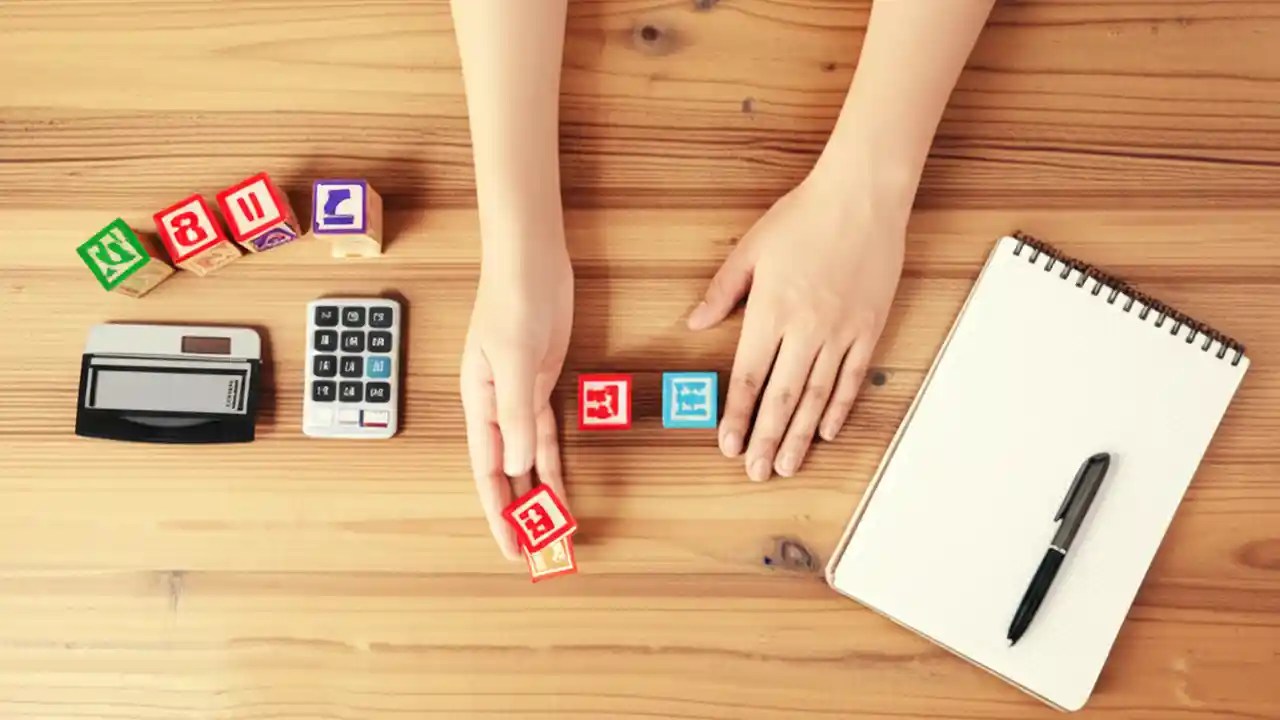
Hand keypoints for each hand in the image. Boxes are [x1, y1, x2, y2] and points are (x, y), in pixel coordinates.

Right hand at [460, 241, 573, 559]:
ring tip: (552, 529)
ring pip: (526, 457)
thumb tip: (518, 466)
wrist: (530, 260)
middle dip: (518, 513)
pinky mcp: (540, 383)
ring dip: (538, 492)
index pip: (487, 472)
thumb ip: (516, 414)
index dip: (499, 513)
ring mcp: (518, 396)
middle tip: (535, 553)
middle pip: (504, 472)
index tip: (512, 548)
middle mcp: (494, 407)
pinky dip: (551, 461)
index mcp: (478, 404)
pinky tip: (558, 484)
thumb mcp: (513, 359)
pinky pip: (545, 433)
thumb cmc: (513, 302)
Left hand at [687, 170, 908, 480]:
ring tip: (787, 465)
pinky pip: (851, 378)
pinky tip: (825, 432)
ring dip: (799, 435)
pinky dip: (838, 408)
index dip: (736, 416)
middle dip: (765, 439)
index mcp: (770, 312)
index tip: (728, 445)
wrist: (862, 198)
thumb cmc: (803, 218)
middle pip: (781, 397)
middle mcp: (806, 329)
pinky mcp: (868, 328)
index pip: (747, 378)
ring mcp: (841, 332)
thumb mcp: (751, 250)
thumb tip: (694, 323)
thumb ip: (721, 292)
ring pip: (816, 396)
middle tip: (756, 472)